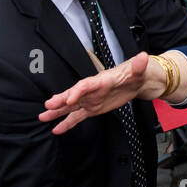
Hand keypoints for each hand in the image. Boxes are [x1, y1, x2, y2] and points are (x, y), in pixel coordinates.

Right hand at [39, 52, 156, 133]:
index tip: (69, 99)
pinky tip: (56, 129)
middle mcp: (91, 90)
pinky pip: (77, 117)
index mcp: (100, 80)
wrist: (136, 81)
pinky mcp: (92, 109)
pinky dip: (67, 123)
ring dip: (57, 112)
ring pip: (70, 107)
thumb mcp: (138, 70)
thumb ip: (138, 65)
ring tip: (42, 117)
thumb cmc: (135, 74)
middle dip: (61, 100)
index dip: (77, 92)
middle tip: (48, 106)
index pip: (86, 85)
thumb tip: (144, 56)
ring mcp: (90, 100)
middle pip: (73, 95)